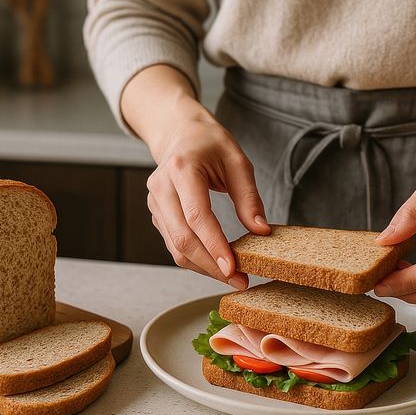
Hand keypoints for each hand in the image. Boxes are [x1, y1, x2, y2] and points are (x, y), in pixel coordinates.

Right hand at [147, 115, 269, 288]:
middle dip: (211, 265)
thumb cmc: (211, 144)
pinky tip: (217, 264)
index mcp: (181, 168)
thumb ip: (249, 198)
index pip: (196, 216)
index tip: (233, 267)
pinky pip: (174, 245)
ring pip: (176, 247)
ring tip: (232, 277)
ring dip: (203, 267)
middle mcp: (161, 186)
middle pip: (183, 238)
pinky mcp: (156, 215)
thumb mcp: (238, 161)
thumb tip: (261, 232)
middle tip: (239, 280)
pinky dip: (196, 259)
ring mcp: (155, 202)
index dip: (214, 245)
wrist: (181, 134)